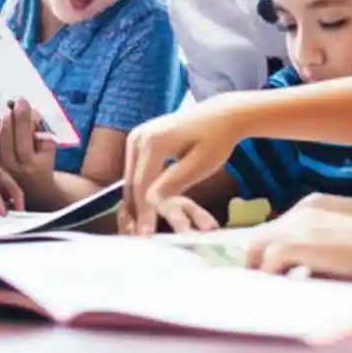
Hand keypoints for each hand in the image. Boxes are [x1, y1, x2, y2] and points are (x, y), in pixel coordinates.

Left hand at [0, 100, 56, 191]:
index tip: (23, 101)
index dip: (24, 117)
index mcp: (32, 163)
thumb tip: (28, 112)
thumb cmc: (42, 160)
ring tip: (4, 112)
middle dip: (11, 117)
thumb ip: (40, 129)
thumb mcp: (48, 147)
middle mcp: (13, 168)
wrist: (33, 187)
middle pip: (8, 136)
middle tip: (13, 104)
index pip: (25, 136)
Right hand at [120, 106, 240, 234]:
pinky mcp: (139, 139)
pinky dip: (140, 189)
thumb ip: (175, 182)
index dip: (144, 212)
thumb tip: (150, 201)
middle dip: (136, 210)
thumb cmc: (216, 141)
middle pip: (132, 182)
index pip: (143, 184)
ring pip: (131, 178)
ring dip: (136, 202)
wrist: (220, 116)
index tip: (146, 236)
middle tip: (141, 236)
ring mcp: (137, 136)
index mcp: (153, 141)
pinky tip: (144, 208)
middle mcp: (139, 136)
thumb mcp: (201, 165)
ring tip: (140, 227)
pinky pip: (136, 170)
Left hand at [244, 208, 351, 281]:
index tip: (265, 267)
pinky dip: (270, 277)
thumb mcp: (341, 239)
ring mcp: (295, 227)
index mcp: (310, 207)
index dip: (267, 248)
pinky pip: (268, 263)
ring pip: (257, 248)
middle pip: (258, 236)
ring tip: (264, 289)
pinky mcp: (295, 244)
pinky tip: (279, 290)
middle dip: (255, 260)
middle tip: (258, 282)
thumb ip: (318, 247)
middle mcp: (299, 213)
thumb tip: (299, 272)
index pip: (275, 228)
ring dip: (260, 269)